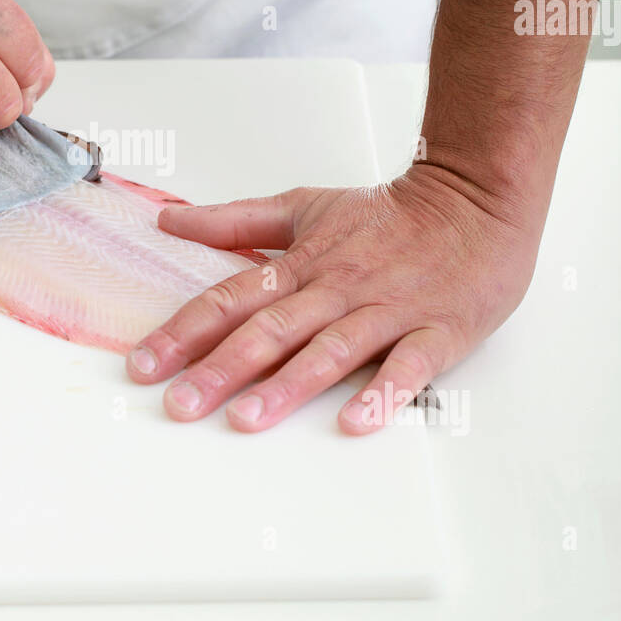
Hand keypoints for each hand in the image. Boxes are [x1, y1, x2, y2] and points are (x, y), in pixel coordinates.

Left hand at [126, 165, 539, 432]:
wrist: (475, 198)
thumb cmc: (388, 214)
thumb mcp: (304, 206)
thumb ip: (235, 221)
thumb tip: (171, 221)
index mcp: (303, 265)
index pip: (231, 299)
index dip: (185, 332)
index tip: (144, 365)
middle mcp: (337, 289)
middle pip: (270, 330)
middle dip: (221, 369)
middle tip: (180, 405)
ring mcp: (386, 311)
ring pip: (330, 350)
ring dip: (288, 386)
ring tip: (248, 420)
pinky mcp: (435, 332)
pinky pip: (407, 366)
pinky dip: (382, 393)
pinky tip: (356, 422)